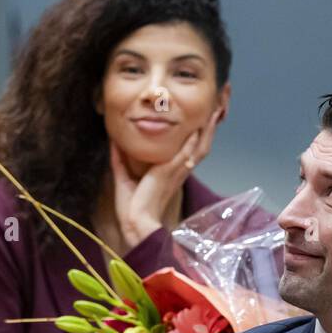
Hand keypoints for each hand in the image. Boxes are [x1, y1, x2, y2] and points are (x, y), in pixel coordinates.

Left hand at [111, 105, 223, 249]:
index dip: (198, 136)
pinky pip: (186, 154)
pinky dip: (192, 141)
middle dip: (209, 129)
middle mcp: (178, 171)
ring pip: (199, 148)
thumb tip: (114, 141)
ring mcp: (176, 172)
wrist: (134, 221)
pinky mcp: (169, 173)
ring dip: (208, 130)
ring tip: (215, 113)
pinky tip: (198, 128)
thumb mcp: (123, 175)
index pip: (189, 151)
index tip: (202, 120)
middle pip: (201, 146)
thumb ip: (120, 157)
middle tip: (216, 111)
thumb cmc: (131, 205)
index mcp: (170, 174)